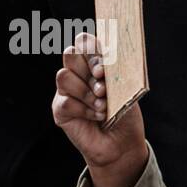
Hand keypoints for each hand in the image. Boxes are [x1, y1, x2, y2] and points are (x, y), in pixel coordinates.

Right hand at [53, 33, 148, 186]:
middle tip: (103, 86)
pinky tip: (97, 117)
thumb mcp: (126, 89)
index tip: (105, 66)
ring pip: (64, 76)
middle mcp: (78, 74)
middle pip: (70, 54)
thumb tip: (101, 69)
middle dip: (88, 67)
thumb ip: (113, 74)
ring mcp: (67, 91)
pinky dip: (85, 110)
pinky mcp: (60, 109)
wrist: (122, 144)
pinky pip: (66, 102)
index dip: (91, 49)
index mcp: (94, 63)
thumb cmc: (125, 114)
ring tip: (103, 106)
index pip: (84, 42)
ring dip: (87, 92)